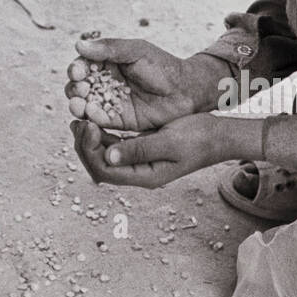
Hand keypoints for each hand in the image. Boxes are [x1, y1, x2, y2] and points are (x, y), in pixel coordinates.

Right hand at [64, 38, 229, 131]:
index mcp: (107, 63)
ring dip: (77, 104)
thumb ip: (109, 48)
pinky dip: (92, 118)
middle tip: (81, 89)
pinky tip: (90, 116)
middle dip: (75, 88)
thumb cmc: (163, 67)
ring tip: (79, 105)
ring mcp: (110, 102)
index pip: (83, 66)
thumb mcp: (136, 51)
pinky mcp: (118, 120)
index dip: (76, 69)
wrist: (185, 91)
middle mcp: (105, 83)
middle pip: (79, 87)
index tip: (77, 71)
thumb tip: (79, 45)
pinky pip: (99, 120)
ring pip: (85, 104)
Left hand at [70, 113, 226, 188]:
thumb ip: (140, 149)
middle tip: (78, 121)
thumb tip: (108, 155)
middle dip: (85, 146)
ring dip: (91, 140)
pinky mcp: (143, 152)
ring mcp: (140, 164)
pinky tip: (96, 121)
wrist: (219, 136)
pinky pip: (115, 148)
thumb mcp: (170, 140)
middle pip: (100, 167)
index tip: (89, 124)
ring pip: (104, 157)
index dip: (90, 149)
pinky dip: (103, 136)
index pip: (104, 170)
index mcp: (146, 176)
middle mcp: (140, 174)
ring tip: (81, 120)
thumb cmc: (199, 137)